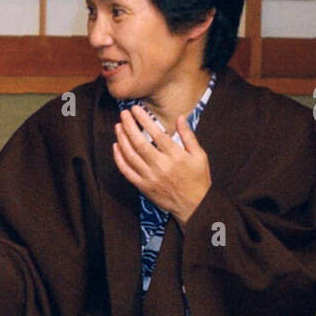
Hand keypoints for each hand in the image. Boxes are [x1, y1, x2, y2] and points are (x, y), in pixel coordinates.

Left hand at [112, 106, 210, 225]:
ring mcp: (150, 177)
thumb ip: (188, 136)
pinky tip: (116, 147)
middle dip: (129, 126)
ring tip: (118, 126)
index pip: (156, 133)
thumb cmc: (198, 178)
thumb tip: (180, 117)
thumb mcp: (199, 155)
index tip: (136, 109)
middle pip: (139, 143)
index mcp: (176, 156)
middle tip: (123, 114)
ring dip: (122, 139)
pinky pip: (127, 171)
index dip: (144, 119)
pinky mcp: (143, 186)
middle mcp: (161, 166)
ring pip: (130, 156)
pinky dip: (119, 158)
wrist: (194, 206)